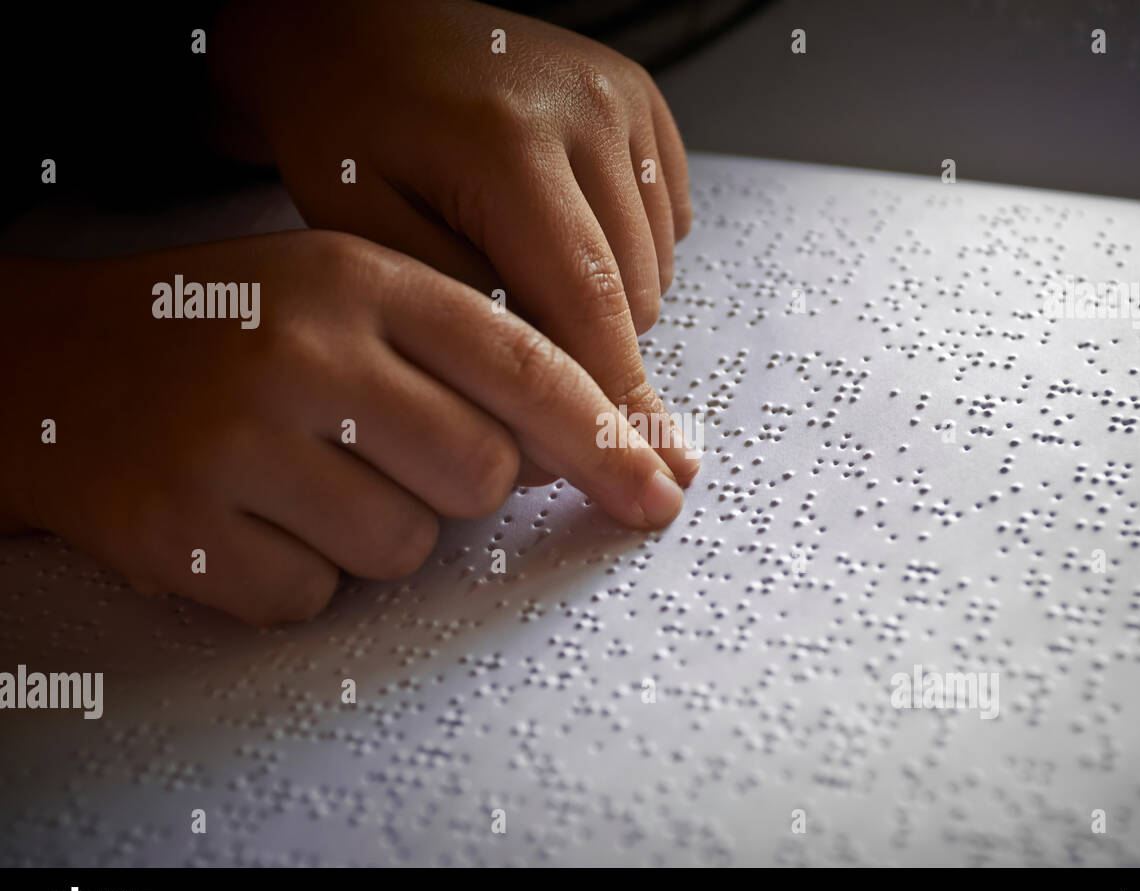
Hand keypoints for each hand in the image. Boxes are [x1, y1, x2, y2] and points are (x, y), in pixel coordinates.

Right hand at [0, 233, 683, 624]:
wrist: (57, 365)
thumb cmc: (234, 333)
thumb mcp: (349, 295)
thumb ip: (471, 356)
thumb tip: (605, 451)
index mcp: (361, 279)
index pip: (525, 366)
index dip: (606, 438)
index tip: (659, 490)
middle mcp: (305, 353)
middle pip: (481, 476)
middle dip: (455, 483)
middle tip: (376, 445)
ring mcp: (238, 442)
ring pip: (404, 549)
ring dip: (372, 531)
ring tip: (298, 474)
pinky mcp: (186, 531)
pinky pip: (315, 598)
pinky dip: (296, 574)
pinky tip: (248, 516)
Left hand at [208, 0, 697, 481]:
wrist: (359, 28)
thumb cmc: (345, 128)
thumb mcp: (367, 239)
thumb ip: (464, 331)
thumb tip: (548, 427)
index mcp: (507, 142)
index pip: (588, 303)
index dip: (612, 400)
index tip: (634, 470)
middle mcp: (586, 110)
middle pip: (632, 296)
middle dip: (591, 356)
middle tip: (522, 362)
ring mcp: (623, 101)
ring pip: (655, 270)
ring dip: (605, 308)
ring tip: (522, 275)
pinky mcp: (643, 103)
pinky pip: (666, 225)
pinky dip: (623, 257)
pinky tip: (557, 236)